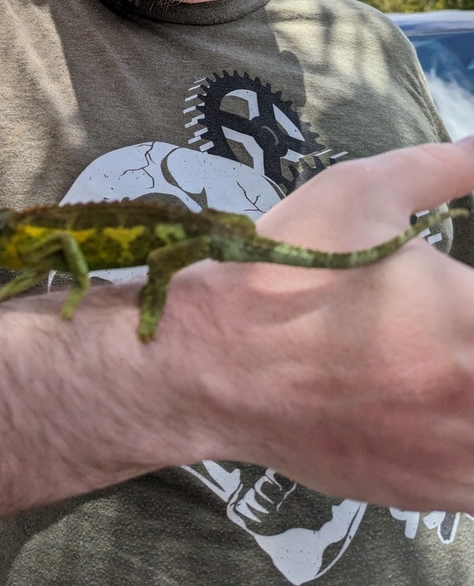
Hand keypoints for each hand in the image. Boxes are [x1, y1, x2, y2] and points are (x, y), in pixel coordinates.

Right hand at [157, 137, 473, 510]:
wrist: (213, 361)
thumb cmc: (286, 269)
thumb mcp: (359, 192)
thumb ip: (441, 166)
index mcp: (471, 318)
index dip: (471, 299)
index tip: (457, 298)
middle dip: (471, 334)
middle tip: (447, 324)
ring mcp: (457, 457)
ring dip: (472, 393)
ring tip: (439, 364)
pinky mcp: (429, 494)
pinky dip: (468, 441)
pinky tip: (439, 411)